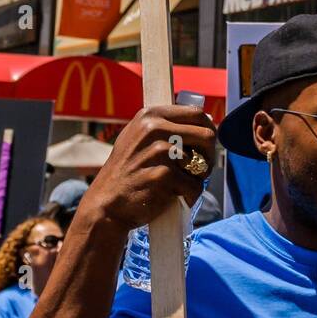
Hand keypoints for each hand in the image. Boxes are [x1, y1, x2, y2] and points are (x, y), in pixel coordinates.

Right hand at [75, 105, 215, 234]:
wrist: (106, 203)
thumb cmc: (128, 172)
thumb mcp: (138, 137)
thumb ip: (167, 126)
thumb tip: (207, 119)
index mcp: (150, 115)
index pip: (197, 114)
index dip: (208, 131)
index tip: (205, 148)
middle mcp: (154, 128)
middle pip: (207, 136)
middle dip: (209, 156)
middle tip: (200, 171)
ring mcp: (159, 151)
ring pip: (203, 164)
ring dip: (198, 179)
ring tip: (180, 185)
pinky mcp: (163, 175)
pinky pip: (195, 186)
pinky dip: (189, 196)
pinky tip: (174, 198)